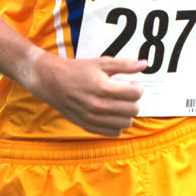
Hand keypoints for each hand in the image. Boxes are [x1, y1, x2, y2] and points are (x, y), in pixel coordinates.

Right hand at [21, 50, 145, 136]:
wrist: (51, 81)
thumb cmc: (76, 70)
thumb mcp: (101, 63)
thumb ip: (124, 65)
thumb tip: (144, 64)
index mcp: (103, 88)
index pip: (136, 94)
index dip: (138, 87)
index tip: (132, 84)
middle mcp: (99, 106)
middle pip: (133, 110)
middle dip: (133, 100)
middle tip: (125, 93)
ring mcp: (93, 118)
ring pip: (125, 123)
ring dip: (126, 113)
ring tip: (118, 104)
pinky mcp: (88, 125)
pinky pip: (113, 132)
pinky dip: (116, 124)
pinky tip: (111, 113)